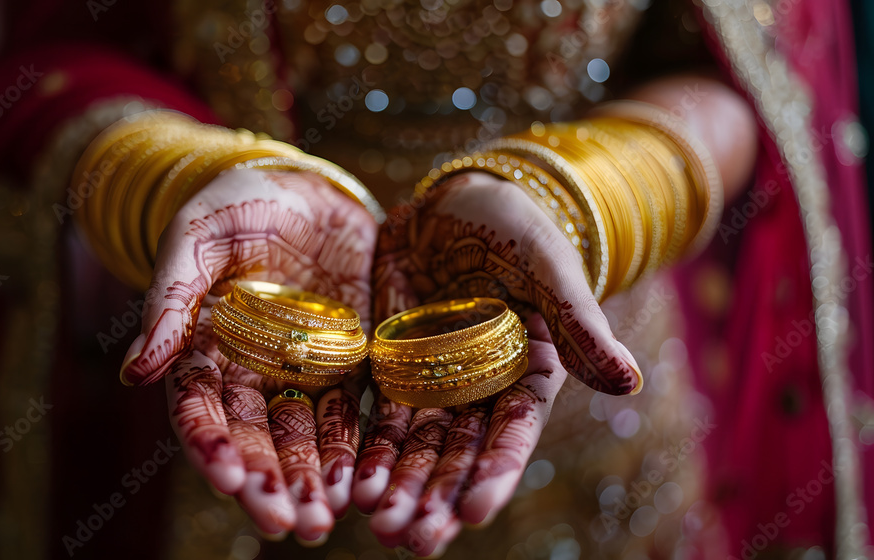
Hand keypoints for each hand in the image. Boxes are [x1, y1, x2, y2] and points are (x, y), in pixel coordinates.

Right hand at [118, 168, 376, 542]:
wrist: (307, 187)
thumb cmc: (238, 201)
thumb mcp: (199, 236)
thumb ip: (171, 298)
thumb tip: (134, 371)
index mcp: (205, 347)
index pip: (201, 406)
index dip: (211, 442)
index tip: (228, 476)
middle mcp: (251, 371)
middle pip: (254, 436)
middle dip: (267, 480)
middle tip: (282, 522)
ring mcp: (303, 369)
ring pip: (304, 435)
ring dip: (311, 479)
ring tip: (321, 519)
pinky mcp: (350, 359)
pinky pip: (354, 409)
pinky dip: (356, 447)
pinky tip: (360, 482)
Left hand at [354, 171, 640, 554]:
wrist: (456, 200)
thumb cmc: (514, 226)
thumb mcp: (548, 267)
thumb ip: (579, 324)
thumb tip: (629, 382)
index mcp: (528, 371)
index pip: (513, 431)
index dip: (495, 472)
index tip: (473, 512)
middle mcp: (481, 387)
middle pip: (460, 452)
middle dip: (436, 497)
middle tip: (412, 540)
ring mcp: (435, 378)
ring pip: (417, 444)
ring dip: (399, 486)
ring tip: (378, 527)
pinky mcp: (393, 362)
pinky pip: (380, 412)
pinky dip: (368, 447)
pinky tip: (352, 483)